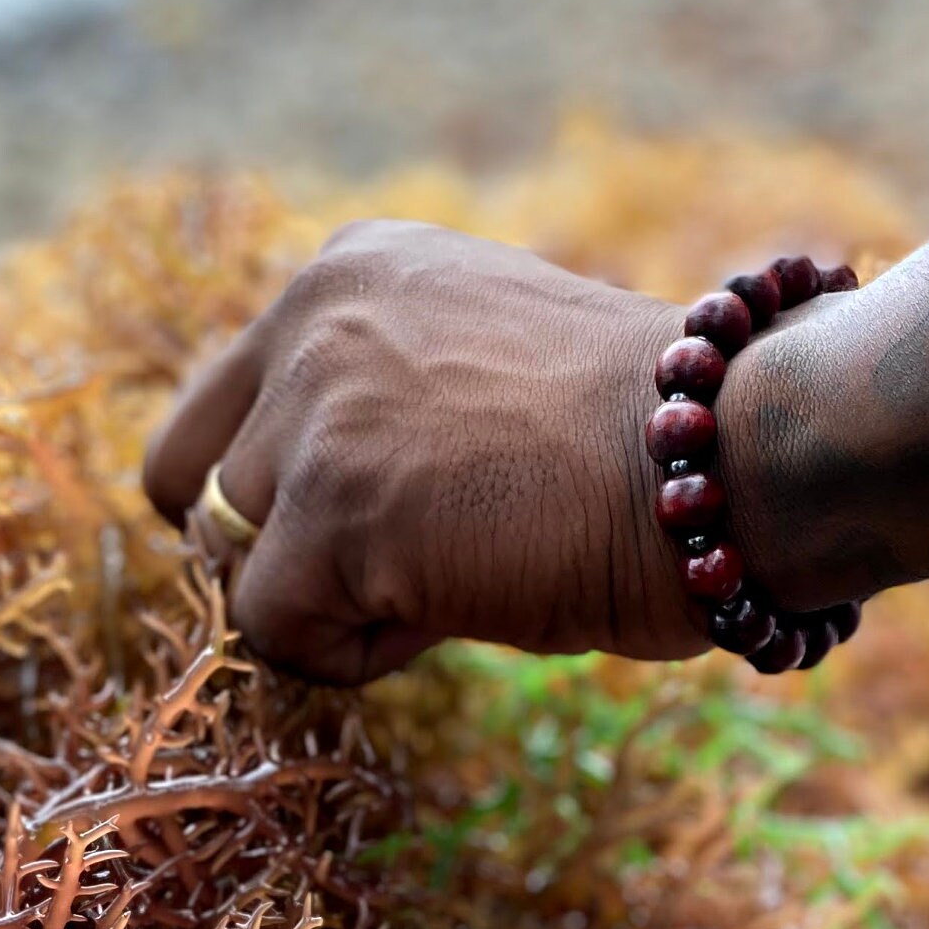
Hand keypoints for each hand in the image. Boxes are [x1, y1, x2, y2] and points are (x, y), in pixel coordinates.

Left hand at [143, 218, 700, 684]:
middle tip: (402, 564)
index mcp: (349, 273)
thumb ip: (378, 401)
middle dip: (284, 553)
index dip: (280, 497)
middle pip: (198, 491)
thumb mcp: (480, 368)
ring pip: (234, 567)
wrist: (730, 452)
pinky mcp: (332, 511)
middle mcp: (313, 321)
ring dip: (329, 604)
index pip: (218, 413)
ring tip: (450, 579)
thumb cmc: (637, 439)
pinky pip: (275, 631)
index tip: (388, 518)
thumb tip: (289, 513)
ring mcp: (316, 413)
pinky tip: (449, 614)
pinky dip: (351, 656)